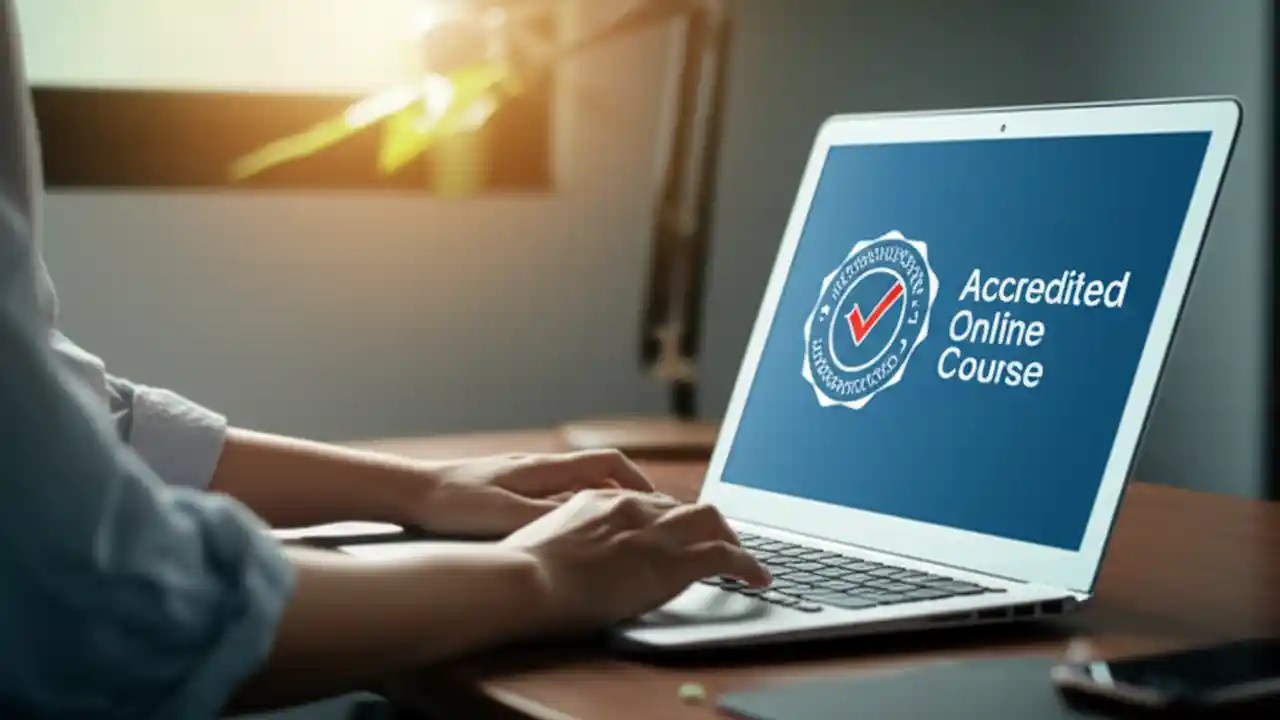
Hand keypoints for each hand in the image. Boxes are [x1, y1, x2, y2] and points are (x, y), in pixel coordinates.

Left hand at [411, 450, 658, 536]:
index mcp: (545, 470)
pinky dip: (573, 512)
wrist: (412, 492)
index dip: (639, 481)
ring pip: (575, 487)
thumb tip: (596, 512)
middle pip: (597, 476)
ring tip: (615, 533)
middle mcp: (538, 468)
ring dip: (600, 505)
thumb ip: (550, 513)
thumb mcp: (508, 513)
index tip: (658, 503)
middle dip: (627, 496)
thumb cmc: (455, 503)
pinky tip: (566, 535)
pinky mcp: (506, 490)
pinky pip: (554, 497)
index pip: (609, 464)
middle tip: (646, 522)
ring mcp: (522, 477)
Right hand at [502, 490, 769, 632]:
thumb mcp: (543, 542)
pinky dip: (747, 565)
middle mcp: (632, 506)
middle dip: (704, 523)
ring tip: (744, 560)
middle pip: (682, 505)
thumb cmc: (520, 572)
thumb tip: (568, 553)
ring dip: (730, 538)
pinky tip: (758, 579)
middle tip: (718, 542)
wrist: (527, 580)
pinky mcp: (673, 559)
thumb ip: (566, 539)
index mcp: (600, 500)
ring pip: (710, 520)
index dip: (669, 517)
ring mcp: (654, 530)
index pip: (648, 501)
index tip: (675, 531)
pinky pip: (724, 555)